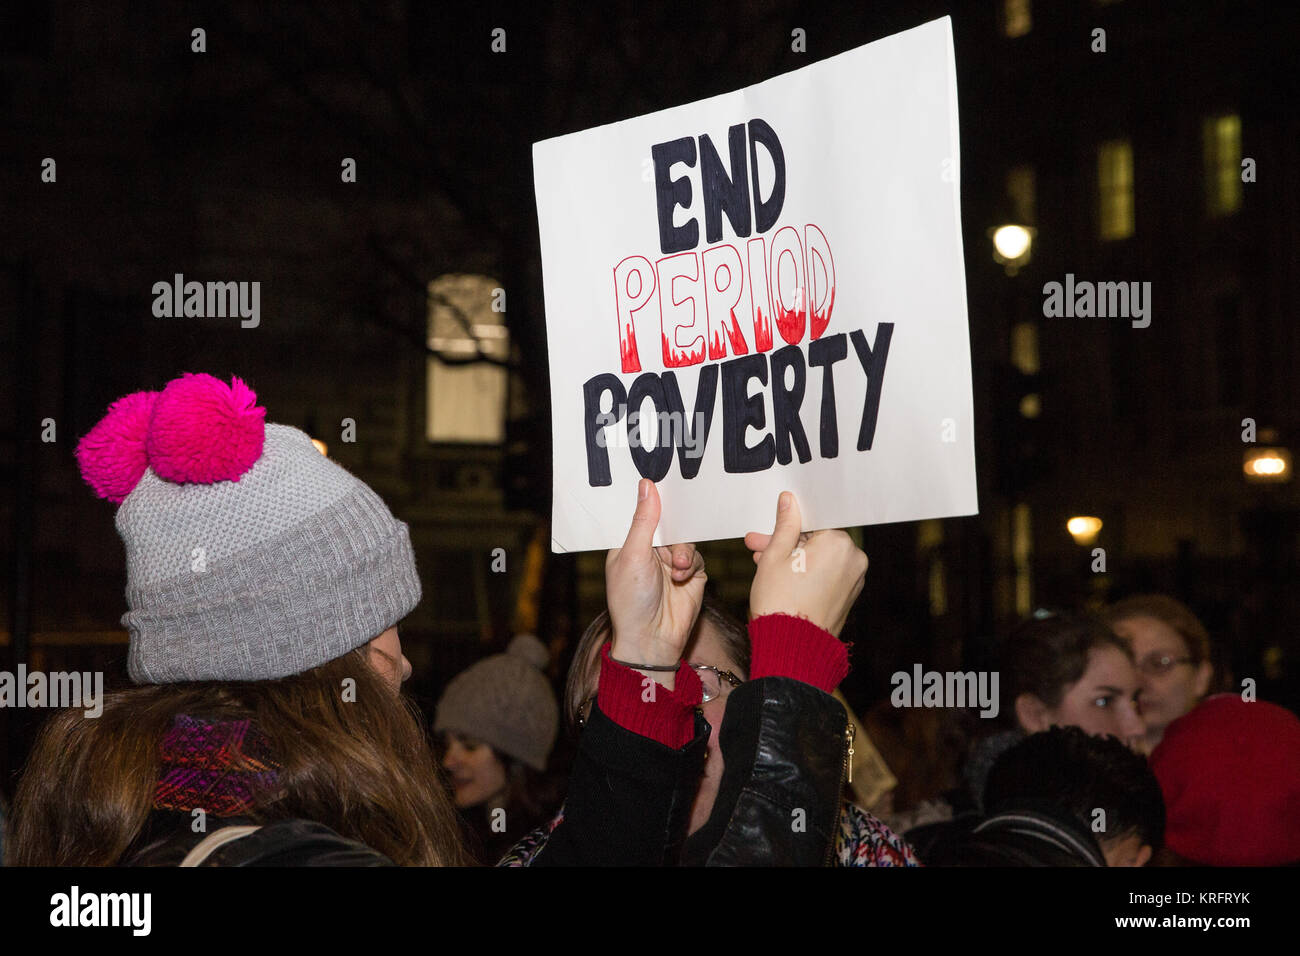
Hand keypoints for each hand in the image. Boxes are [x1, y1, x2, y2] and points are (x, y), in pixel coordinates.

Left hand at [605, 479, 706, 684]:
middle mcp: (650, 551)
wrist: (653, 639)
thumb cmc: (631, 600)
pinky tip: (682, 576)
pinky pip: (697, 556)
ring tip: (676, 568)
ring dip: (682, 551)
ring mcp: (671, 562)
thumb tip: (647, 485)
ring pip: (686, 539)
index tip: (662, 481)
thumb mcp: (633, 555)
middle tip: (672, 528)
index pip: (642, 513)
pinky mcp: (691, 574)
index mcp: (629, 544)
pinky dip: (691, 563)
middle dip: (673, 528)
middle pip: (668, 523)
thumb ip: (644, 520)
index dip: (652, 500)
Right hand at [744, 491, 866, 636]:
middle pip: (815, 540)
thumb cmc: (781, 602)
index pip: (813, 521)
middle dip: (786, 544)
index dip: (788, 525)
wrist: (792, 648)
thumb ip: (785, 525)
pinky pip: (826, 574)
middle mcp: (853, 558)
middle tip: (759, 548)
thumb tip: (790, 501)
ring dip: (793, 559)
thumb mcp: (775, 556)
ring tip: (763, 566)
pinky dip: (807, 573)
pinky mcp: (848, 596)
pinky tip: (782, 578)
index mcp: (838, 542)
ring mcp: (854, 579)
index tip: (769, 531)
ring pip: (819, 558)